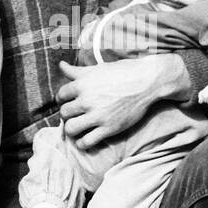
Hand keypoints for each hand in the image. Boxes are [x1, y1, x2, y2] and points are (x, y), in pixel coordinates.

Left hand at [57, 56, 188, 150]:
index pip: (60, 96)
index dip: (63, 99)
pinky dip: (82, 143)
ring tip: (79, 127)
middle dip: (68, 114)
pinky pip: (86, 142)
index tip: (70, 101)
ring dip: (72, 129)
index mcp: (82, 84)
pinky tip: (85, 138)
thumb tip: (60, 65)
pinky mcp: (109, 128)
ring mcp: (98, 116)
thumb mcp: (97, 69)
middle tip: (76, 114)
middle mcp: (87, 100)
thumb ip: (76, 70)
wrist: (146, 82)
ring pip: (71, 129)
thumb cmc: (122, 73)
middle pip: (64, 113)